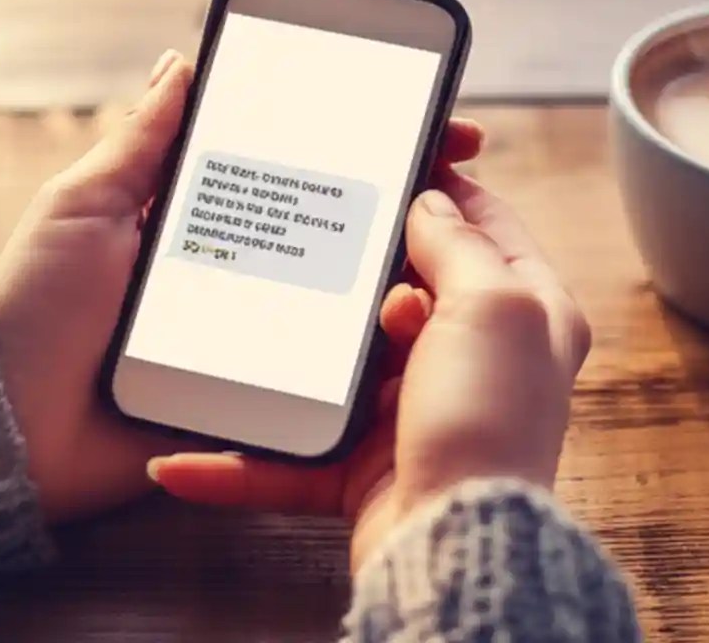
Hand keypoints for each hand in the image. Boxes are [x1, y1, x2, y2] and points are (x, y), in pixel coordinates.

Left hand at [0, 50, 491, 524]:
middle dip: (391, 215)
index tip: (412, 128)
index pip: (288, 177)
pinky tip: (401, 339)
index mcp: (198, 226)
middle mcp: (232, 279)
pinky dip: (353, 365)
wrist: (7, 426)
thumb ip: (139, 144)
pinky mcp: (244, 401)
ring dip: (386, 289)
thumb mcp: (83, 207)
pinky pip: (308, 381)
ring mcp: (243, 342)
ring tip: (442, 262)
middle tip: (452, 190)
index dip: (348, 152)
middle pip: (324, 240)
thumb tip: (182, 64)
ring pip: (330, 311)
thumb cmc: (37, 309)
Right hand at [150, 166, 589, 570]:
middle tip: (312, 237)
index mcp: (524, 314)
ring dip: (291, 353)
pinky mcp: (365, 465)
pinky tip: (184, 455)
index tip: (385, 161)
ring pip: (340, 365)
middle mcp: (475, 361)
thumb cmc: (489, 425)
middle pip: (405, 289)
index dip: (438, 190)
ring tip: (242, 316)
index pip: (483, 228)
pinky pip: (291, 454)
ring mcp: (416, 412)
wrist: (453, 547)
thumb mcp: (494, 307)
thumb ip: (460, 246)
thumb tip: (430, 201)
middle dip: (357, 270)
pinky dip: (240, 460)